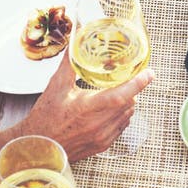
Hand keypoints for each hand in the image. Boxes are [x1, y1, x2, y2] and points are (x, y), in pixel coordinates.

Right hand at [20, 52, 154, 160]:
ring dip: (127, 102)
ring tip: (116, 92)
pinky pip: (122, 127)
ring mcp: (102, 137)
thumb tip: (76, 39)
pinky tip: (111, 109)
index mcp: (88, 108)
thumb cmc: (45, 118)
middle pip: (129, 102)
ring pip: (128, 115)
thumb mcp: (57, 86)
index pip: (121, 95)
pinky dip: (121, 115)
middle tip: (127, 78)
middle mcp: (98, 124)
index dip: (138, 83)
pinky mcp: (103, 146)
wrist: (37, 148)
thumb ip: (70, 62)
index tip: (149, 73)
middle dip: (131, 89)